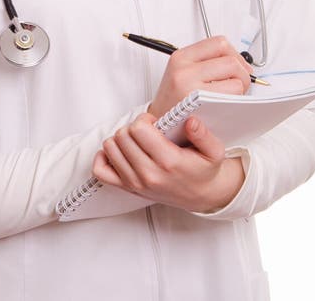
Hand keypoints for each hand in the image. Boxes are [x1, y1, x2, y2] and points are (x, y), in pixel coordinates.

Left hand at [92, 112, 245, 212]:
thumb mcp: (213, 151)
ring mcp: (135, 183)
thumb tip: (190, 121)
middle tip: (147, 130)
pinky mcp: (128, 188)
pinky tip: (119, 151)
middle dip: (133, 127)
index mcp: (168, 162)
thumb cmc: (204, 170)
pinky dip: (105, 157)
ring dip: (121, 138)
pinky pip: (101, 171)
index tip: (154, 123)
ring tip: (137, 140)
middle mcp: (148, 174)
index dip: (145, 119)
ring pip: (110, 148)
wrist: (201, 196)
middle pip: (122, 136)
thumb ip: (203, 134)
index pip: (138, 129)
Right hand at [147, 35, 252, 118]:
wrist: (158, 128)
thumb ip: (206, 62)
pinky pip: (232, 97)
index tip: (239, 66)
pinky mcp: (200, 106)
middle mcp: (184, 69)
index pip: (219, 43)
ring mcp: (191, 87)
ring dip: (240, 89)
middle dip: (242, 73)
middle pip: (231, 61)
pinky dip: (236, 101)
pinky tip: (227, 105)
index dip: (235, 54)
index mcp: (181, 57)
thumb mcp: (181, 72)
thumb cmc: (175, 102)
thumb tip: (242, 64)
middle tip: (239, 84)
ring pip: (235, 79)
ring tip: (230, 95)